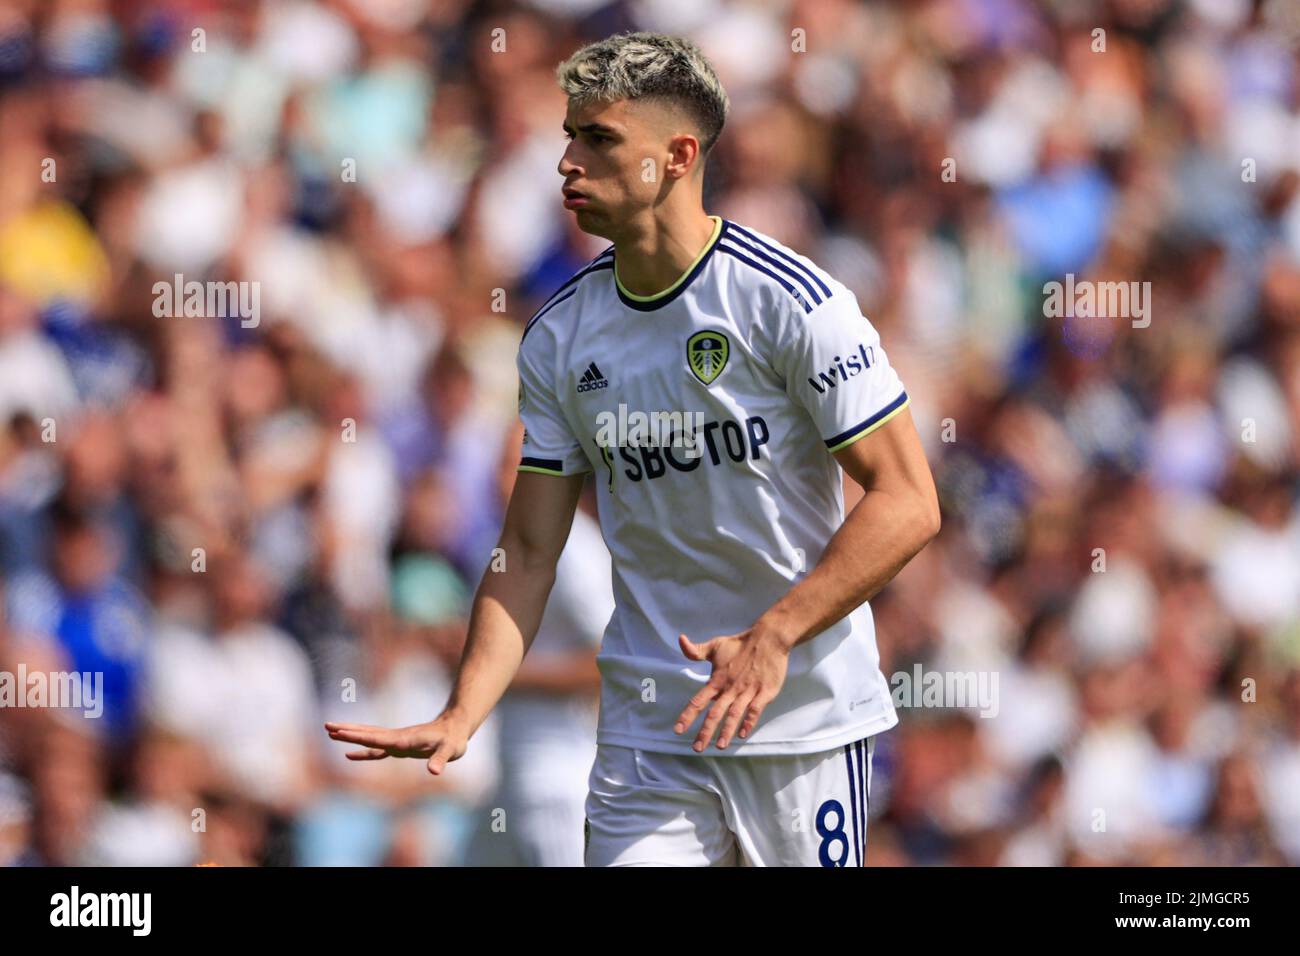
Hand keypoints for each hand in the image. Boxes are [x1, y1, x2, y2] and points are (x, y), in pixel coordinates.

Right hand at [324, 713, 469, 774]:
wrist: (455, 728)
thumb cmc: (453, 739)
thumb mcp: (450, 750)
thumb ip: (441, 760)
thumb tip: (434, 771)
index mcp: (405, 739)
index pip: (377, 738)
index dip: (359, 736)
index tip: (341, 731)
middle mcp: (397, 738)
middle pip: (368, 734)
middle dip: (348, 731)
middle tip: (326, 726)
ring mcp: (396, 741)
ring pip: (369, 738)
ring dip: (351, 736)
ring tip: (330, 732)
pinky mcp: (399, 746)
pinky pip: (376, 748)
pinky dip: (362, 751)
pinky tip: (348, 755)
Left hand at [673, 628, 791, 750]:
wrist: (768, 638)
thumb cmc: (740, 644)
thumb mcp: (714, 645)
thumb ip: (695, 650)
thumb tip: (680, 639)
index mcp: (717, 680)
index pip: (698, 700)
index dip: (688, 715)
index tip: (678, 730)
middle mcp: (730, 688)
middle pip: (715, 713)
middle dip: (705, 732)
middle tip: (697, 748)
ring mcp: (748, 691)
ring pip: (734, 714)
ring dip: (726, 731)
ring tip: (720, 746)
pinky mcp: (764, 692)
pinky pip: (755, 710)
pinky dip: (749, 722)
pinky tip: (743, 734)